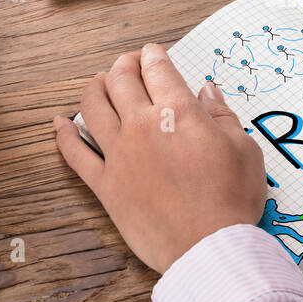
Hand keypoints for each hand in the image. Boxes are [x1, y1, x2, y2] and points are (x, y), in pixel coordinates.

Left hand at [54, 44, 266, 272]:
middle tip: (130, 63)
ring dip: (95, 87)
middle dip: (124, 64)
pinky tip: (58, 124)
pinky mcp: (105, 185)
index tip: (154, 53)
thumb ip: (222, 116)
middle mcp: (142, 126)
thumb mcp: (244, 149)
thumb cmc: (231, 200)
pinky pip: (75, 154)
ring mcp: (119, 155)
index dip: (154, 55)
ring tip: (100, 82)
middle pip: (121, 80)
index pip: (158, 69)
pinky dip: (64, 135)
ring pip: (92, 107)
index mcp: (178, 112)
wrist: (208, 247)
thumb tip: (207, 92)